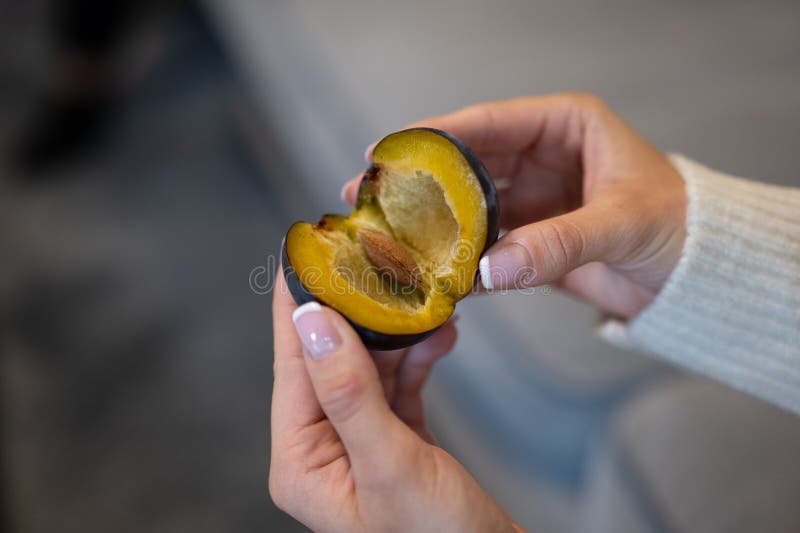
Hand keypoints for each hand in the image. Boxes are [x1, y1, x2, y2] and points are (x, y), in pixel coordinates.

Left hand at [269, 271, 518, 531]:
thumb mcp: (391, 465)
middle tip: (373, 263)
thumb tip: (311, 322)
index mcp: (303, 462)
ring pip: (369, 370)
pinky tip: (439, 339)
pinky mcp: (397, 445)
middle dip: (356, 314)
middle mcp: (324, 452)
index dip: (297, 306)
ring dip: (396, 337)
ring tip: (422, 301)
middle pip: (330, 362)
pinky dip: (418, 362)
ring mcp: (360, 447)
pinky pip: (399, 389)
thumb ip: (349, 392)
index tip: (300, 252)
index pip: (293, 367)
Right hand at [343, 93, 686, 317]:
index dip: (432, 135)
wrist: (697, 279)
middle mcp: (540, 157)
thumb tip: (491, 269)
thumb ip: (558, 243)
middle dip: (418, 183)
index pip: (487, 123)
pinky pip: (486, 247)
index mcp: (563, 126)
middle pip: (465, 165)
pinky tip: (432, 275)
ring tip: (386, 239)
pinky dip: (461, 262)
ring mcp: (533, 200)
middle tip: (367, 198)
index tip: (385, 151)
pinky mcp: (531, 239)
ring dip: (433, 225)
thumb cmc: (678, 227)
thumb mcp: (621, 223)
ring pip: (468, 208)